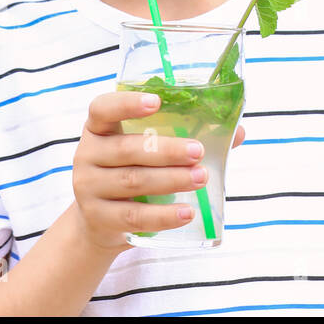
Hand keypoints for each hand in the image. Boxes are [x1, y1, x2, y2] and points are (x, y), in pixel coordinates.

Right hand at [72, 90, 244, 252]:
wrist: (99, 222)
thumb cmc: (131, 173)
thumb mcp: (145, 152)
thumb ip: (183, 137)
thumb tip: (237, 132)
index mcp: (98, 129)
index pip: (103, 108)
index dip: (127, 103)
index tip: (157, 101)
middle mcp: (87, 154)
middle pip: (127, 149)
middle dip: (166, 150)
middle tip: (197, 151)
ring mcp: (88, 187)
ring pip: (133, 181)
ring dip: (171, 179)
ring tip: (202, 178)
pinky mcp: (98, 217)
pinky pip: (134, 216)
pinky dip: (163, 215)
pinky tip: (187, 211)